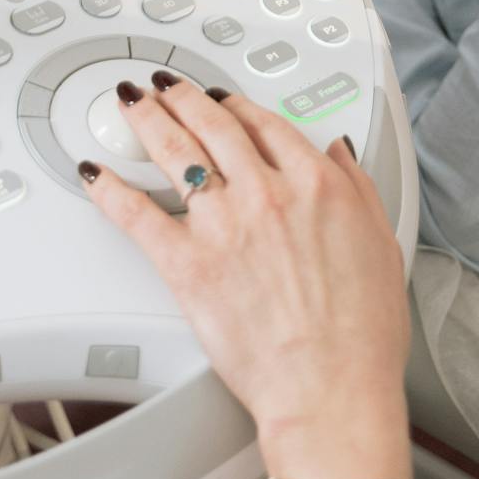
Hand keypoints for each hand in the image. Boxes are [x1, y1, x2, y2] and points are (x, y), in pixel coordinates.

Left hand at [81, 79, 412, 478]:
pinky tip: (95, 173)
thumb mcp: (382, 244)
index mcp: (316, 184)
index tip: (224, 100)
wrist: (331, 391)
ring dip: (148, 118)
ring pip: (174, 151)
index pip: (266, 124)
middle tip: (167, 86)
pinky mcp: (186, 263)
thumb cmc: (360, 337)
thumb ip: (357, 186)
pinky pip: (136, 214)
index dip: (237, 105)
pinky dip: (110, 189)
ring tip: (133, 102)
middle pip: (214, 125)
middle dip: (184, 97)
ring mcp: (223, 224)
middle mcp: (266, 193)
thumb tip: (338, 151)